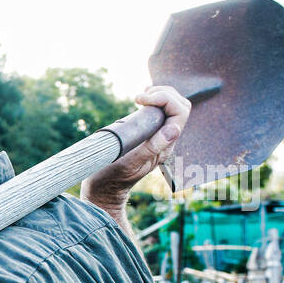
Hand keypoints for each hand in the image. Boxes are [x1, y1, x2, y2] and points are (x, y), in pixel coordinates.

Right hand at [81, 85, 190, 214]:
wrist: (104, 188)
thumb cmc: (111, 177)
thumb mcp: (129, 164)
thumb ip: (152, 147)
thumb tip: (174, 129)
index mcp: (164, 147)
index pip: (179, 112)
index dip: (163, 99)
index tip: (139, 100)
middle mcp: (165, 140)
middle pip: (180, 105)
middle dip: (163, 94)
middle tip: (139, 98)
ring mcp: (157, 136)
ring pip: (172, 106)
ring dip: (159, 95)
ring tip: (140, 97)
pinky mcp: (147, 133)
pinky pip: (160, 111)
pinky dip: (153, 99)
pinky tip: (141, 99)